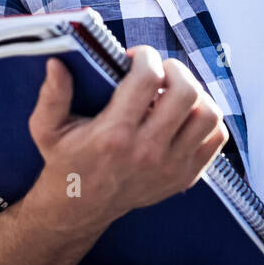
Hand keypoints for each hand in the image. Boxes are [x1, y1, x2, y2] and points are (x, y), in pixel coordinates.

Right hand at [26, 45, 229, 233]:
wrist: (81, 207)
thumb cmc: (65, 160)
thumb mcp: (47, 128)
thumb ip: (52, 95)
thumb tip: (56, 62)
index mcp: (114, 134)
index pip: (148, 78)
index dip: (145, 56)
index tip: (135, 58)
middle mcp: (147, 151)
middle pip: (186, 92)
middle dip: (174, 70)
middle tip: (158, 72)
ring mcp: (171, 166)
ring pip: (208, 114)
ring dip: (195, 94)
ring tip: (173, 93)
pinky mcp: (186, 176)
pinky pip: (216, 138)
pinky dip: (206, 119)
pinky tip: (183, 115)